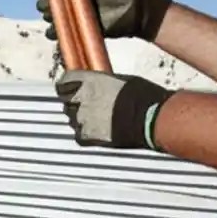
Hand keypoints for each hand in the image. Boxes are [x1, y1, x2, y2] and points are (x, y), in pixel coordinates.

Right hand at [36, 0, 172, 41]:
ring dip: (50, 17)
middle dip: (44, 3)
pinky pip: (62, 34)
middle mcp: (73, 2)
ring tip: (57, 14)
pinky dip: (55, 33)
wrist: (140, 11)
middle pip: (48, 3)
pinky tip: (57, 30)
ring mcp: (76, 17)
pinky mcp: (81, 31)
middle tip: (52, 2)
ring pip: (52, 18)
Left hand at [55, 70, 173, 149]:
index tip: (71, 87)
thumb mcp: (122, 80)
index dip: (68, 85)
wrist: (152, 120)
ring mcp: (81, 119)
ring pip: (72, 118)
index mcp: (88, 81)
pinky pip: (79, 135)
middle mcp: (80, 99)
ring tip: (100, 119)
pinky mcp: (86, 137)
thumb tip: (99, 84)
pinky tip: (100, 131)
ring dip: (81, 118)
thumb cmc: (144, 97)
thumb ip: (103, 82)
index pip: (64, 81)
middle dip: (76, 102)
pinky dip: (86, 134)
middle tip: (91, 105)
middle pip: (67, 101)